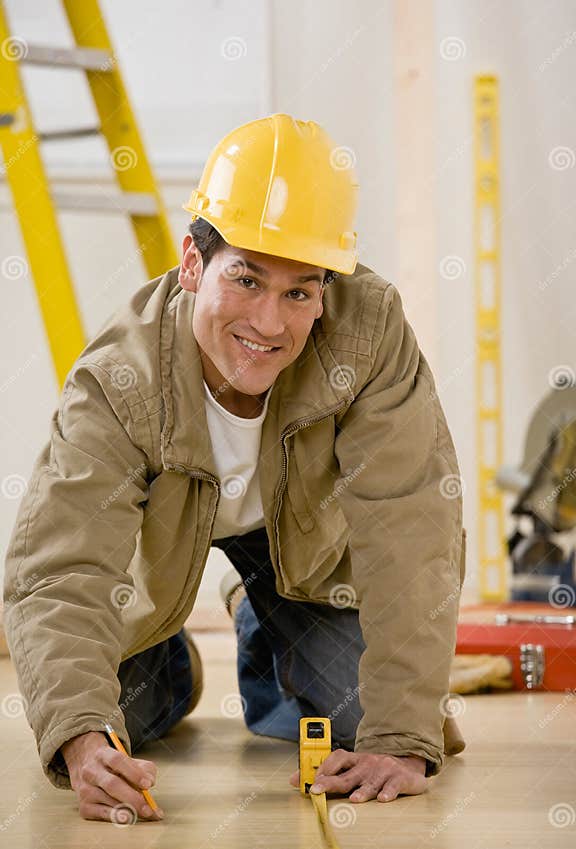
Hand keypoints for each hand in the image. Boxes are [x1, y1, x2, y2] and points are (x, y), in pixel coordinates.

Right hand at [61, 731, 163, 821]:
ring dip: (127, 809)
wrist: (84, 767)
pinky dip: (116, 817)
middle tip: (148, 808)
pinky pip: (101, 814)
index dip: (134, 773)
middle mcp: (91, 771)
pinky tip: (127, 818)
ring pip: (107, 801)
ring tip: (143, 813)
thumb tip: (150, 782)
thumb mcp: (128, 760)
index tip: (148, 784)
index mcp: (103, 754)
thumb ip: (144, 768)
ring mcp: (85, 789)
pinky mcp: (83, 806)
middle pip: (112, 784)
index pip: (118, 761)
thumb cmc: (114, 766)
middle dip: (132, 797)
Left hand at [288, 749, 426, 802]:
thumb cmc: (375, 770)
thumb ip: (329, 775)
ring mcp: (384, 770)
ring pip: (371, 782)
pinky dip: (388, 792)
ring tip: (354, 799)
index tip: (311, 780)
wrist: (408, 765)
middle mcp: (368, 763)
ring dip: (362, 791)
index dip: (323, 768)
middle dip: (332, 782)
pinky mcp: (400, 778)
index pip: (338, 757)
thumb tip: (294, 780)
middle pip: (348, 774)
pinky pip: (394, 785)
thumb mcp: (354, 768)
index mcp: (356, 759)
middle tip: (318, 789)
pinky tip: (383, 799)